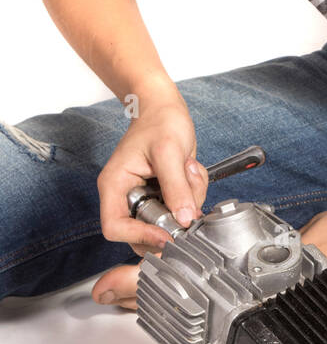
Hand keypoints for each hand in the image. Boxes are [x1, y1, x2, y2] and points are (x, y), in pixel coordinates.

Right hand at [92, 87, 208, 308]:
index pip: (115, 228)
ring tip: (189, 172)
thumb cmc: (159, 121)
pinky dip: (193, 194)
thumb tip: (185, 218)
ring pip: (168, 221)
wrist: (165, 107)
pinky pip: (181, 208)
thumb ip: (176, 186)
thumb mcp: (169, 151)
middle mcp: (126, 195)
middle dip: (172, 217)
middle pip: (144, 231)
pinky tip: (190, 170)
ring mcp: (146, 197)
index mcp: (115, 185)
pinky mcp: (162, 194)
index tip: (167, 234)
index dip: (140, 236)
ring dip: (188, 202)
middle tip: (188, 196)